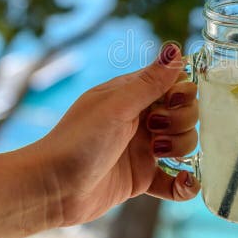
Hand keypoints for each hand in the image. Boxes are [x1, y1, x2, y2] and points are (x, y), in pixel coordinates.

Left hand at [26, 43, 199, 226]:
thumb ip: (150, 82)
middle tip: (155, 132)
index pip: (175, 85)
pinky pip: (174, 180)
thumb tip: (174, 49)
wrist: (50, 188)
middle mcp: (141, 120)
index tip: (172, 102)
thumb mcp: (116, 107)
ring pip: (184, 143)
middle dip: (182, 122)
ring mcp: (143, 149)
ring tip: (156, 155)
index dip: (183, 93)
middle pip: (185, 114)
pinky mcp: (142, 178)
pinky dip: (185, 184)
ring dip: (181, 149)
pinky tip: (186, 184)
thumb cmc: (77, 140)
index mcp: (133, 95)